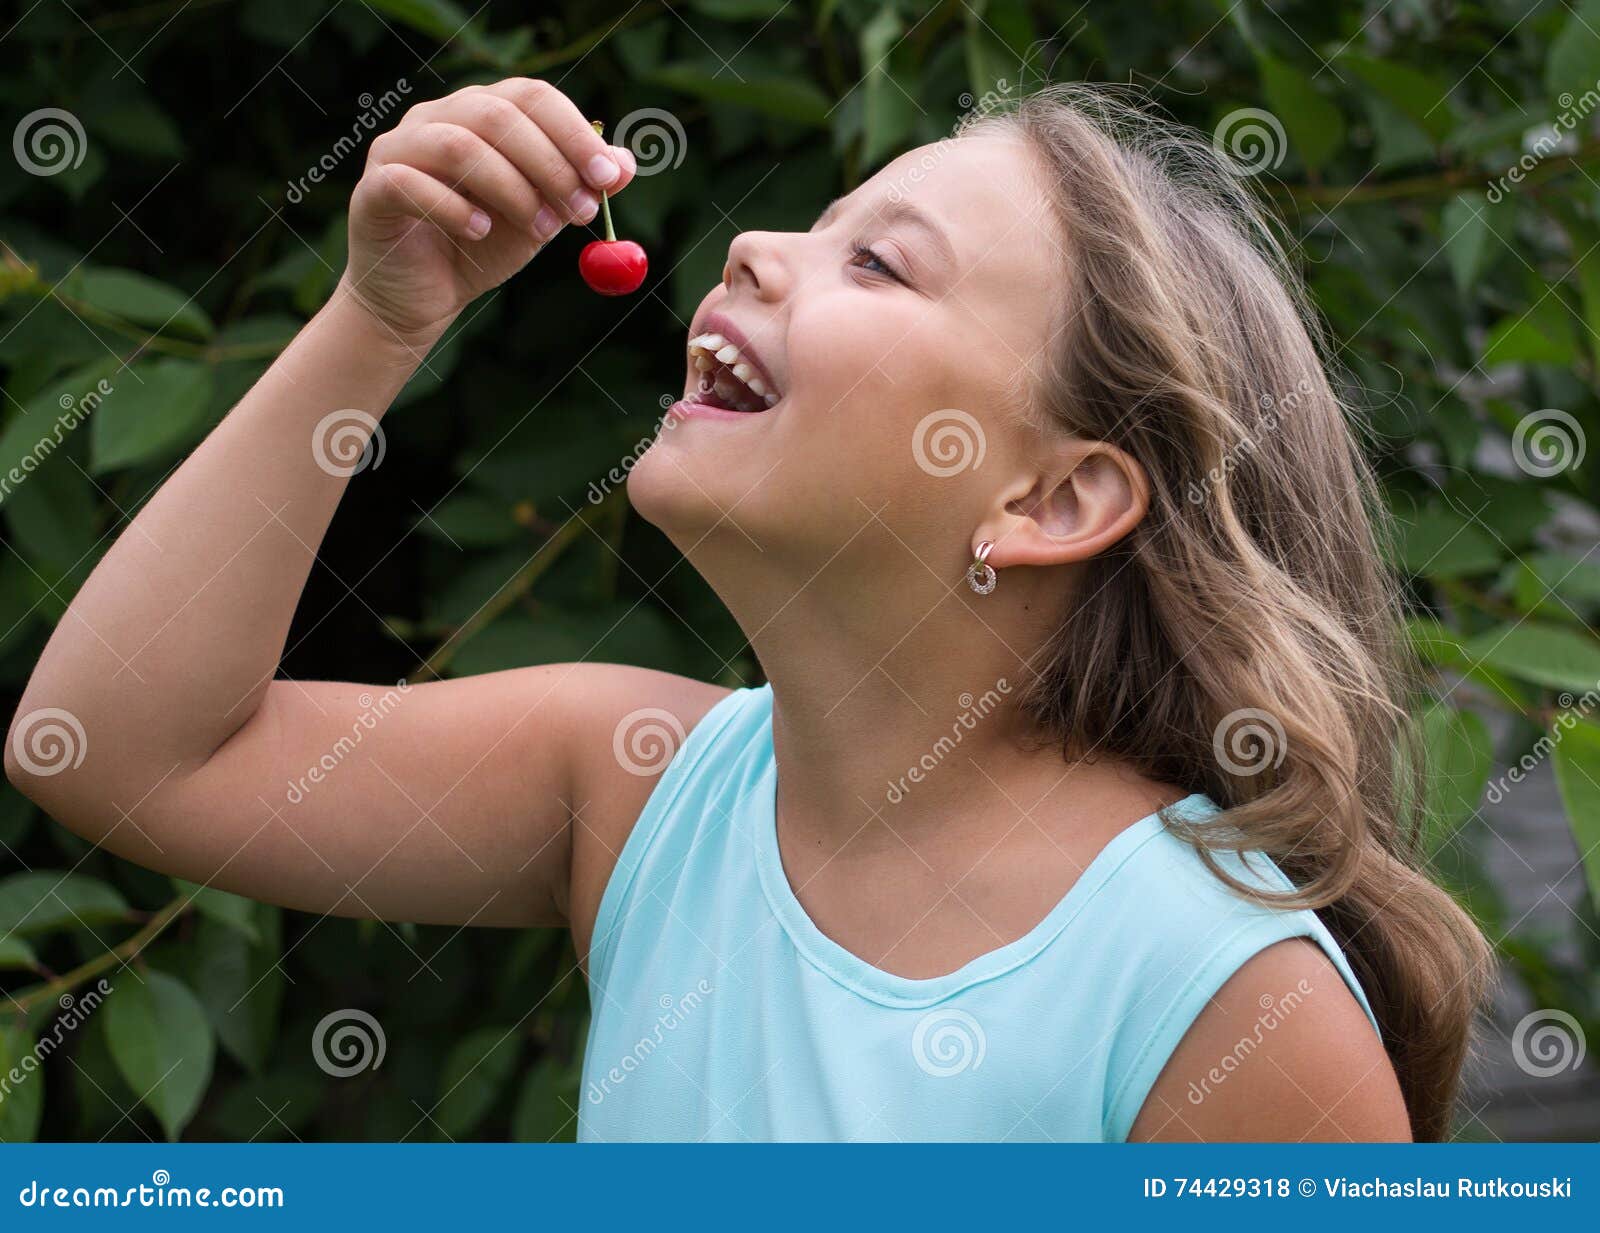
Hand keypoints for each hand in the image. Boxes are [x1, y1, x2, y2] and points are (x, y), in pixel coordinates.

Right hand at [338, 78, 637, 346]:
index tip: (609, 177)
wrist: (420, 298)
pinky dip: (454, 208)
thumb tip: (626, 163)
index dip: (575, 133)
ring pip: (459, 145)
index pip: (531, 97)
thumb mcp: (541, 217)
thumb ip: (576, 188)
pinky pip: (410, 183)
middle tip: (580, 213)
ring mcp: (398, 149)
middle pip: (498, 115)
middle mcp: (437, 119)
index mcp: (481, 114)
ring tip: (538, 230)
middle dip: (550, 165)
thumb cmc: (480, 248)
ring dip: (512, 189)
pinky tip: (479, 232)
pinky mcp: (372, 191)